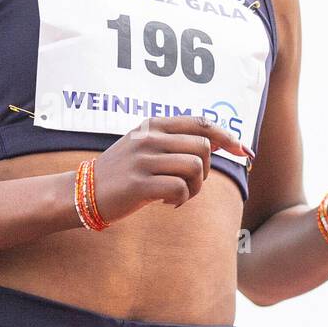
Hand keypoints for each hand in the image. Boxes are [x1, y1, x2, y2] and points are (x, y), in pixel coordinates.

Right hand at [90, 115, 251, 223]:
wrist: (83, 192)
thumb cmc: (121, 173)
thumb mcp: (144, 146)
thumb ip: (175, 140)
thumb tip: (218, 142)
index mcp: (153, 126)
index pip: (202, 123)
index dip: (228, 137)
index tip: (245, 152)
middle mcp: (149, 138)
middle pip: (203, 147)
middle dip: (206, 170)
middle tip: (190, 184)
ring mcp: (143, 159)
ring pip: (195, 168)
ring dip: (195, 187)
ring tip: (180, 195)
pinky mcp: (139, 183)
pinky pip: (181, 188)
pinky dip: (181, 199)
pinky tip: (168, 203)